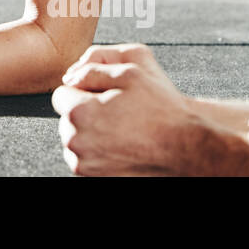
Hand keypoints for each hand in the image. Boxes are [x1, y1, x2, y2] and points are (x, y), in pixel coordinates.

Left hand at [51, 43, 208, 174]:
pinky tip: (122, 146)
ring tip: (123, 131)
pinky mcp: (95, 179)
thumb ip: (91, 69)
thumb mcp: (129, 72)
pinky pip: (87, 159)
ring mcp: (85, 165)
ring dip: (91, 134)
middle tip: (118, 112)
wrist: (187, 148)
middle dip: (86, 113)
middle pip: (68, 119)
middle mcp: (76, 141)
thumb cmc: (161, 109)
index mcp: (79, 112)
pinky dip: (99, 153)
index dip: (83, 91)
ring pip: (76, 141)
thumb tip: (69, 77)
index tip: (104, 96)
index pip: (61, 94)